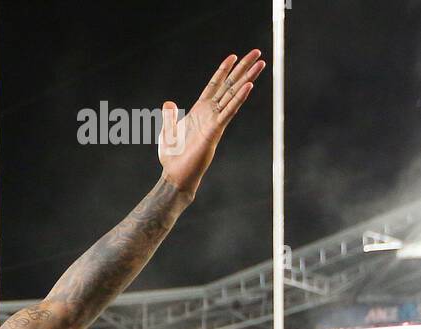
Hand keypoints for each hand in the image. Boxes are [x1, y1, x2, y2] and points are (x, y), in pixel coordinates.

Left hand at [158, 50, 264, 197]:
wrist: (174, 175)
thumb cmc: (172, 157)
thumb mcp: (168, 132)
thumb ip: (169, 117)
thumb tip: (168, 103)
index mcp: (199, 111)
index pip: (214, 86)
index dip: (223, 71)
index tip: (233, 56)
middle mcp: (210, 113)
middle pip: (229, 86)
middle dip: (243, 68)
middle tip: (257, 52)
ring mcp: (214, 121)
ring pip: (234, 95)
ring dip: (247, 78)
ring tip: (260, 64)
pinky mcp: (215, 131)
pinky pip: (229, 112)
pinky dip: (238, 99)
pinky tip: (248, 86)